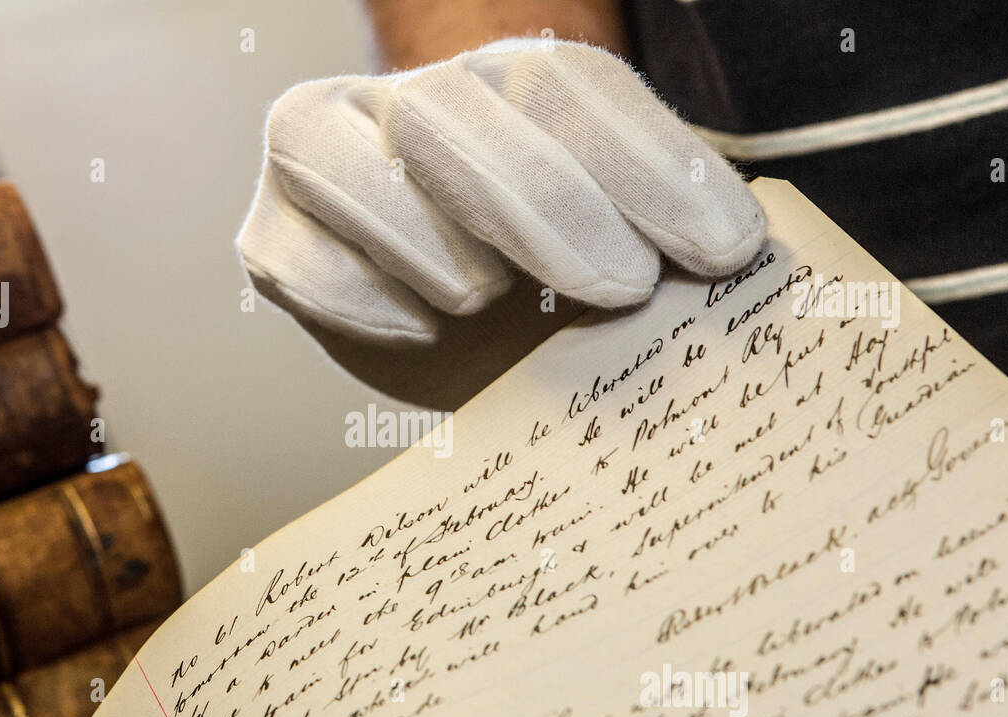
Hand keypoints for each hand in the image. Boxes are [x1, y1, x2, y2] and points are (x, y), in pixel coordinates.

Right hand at [238, 38, 765, 406]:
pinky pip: (305, 266)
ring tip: (491, 301)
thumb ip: (663, 239)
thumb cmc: (544, 296)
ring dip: (441, 248)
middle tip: (622, 289)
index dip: (650, 162)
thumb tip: (737, 259)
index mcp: (504, 84)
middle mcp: (402, 101)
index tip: (722, 251)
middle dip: (546, 202)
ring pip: (352, 167)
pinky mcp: (271, 240)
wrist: (445, 341)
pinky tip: (421, 327)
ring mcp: (320, 160)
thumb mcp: (620, 255)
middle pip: (453, 110)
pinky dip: (369, 304)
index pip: (571, 87)